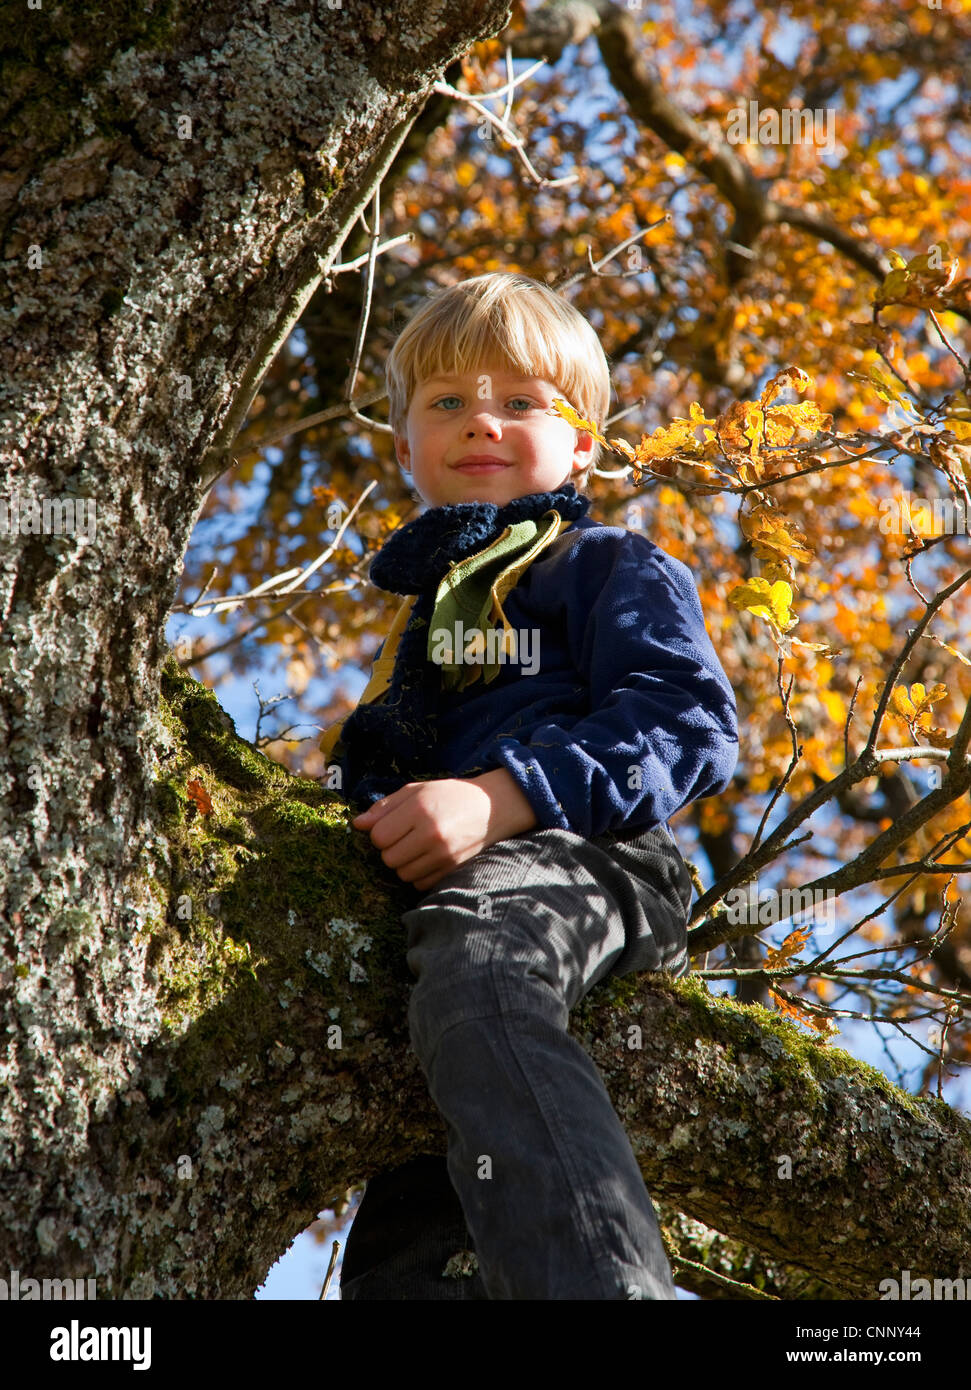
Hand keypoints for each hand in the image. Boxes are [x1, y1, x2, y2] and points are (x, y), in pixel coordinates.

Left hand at [350, 769, 537, 890]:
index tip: (392, 826)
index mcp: (420, 809)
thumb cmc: (450, 796)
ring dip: (404, 863)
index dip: (381, 833)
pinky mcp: (453, 869)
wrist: (492, 808)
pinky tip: (428, 858)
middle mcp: (431, 834)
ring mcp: (444, 855)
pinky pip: (419, 884)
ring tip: (417, 847)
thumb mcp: (417, 791)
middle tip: (405, 837)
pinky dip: (418, 874)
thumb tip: (357, 825)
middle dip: (391, 850)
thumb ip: (385, 807)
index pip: (379, 836)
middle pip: (388, 858)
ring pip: (402, 874)